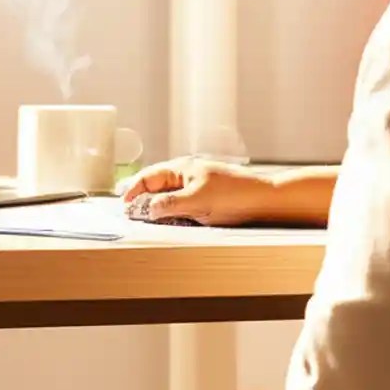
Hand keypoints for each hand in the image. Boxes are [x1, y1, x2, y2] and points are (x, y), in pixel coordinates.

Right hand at [117, 158, 275, 226]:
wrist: (265, 200)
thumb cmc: (235, 195)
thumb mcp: (196, 201)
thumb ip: (169, 205)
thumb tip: (147, 209)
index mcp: (183, 168)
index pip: (149, 177)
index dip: (134, 190)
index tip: (124, 206)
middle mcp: (189, 175)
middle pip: (158, 187)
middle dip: (144, 200)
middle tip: (132, 215)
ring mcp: (198, 186)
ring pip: (170, 198)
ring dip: (159, 208)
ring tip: (149, 220)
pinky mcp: (208, 199)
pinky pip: (183, 205)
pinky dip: (174, 213)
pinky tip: (173, 222)